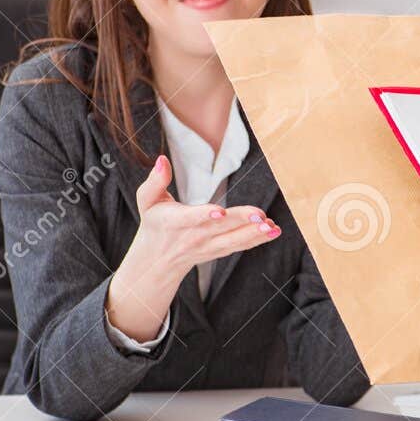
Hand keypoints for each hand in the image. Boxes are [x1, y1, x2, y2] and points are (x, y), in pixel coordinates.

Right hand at [107, 154, 280, 339]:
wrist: (156, 260)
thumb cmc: (154, 223)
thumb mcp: (146, 201)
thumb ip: (155, 181)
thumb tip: (162, 159)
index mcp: (175, 222)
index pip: (191, 218)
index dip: (205, 215)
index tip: (220, 212)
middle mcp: (193, 237)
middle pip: (219, 229)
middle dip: (240, 222)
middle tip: (261, 216)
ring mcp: (207, 247)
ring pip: (233, 241)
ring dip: (254, 234)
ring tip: (272, 227)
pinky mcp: (218, 251)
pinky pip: (239, 246)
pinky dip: (256, 240)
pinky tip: (273, 231)